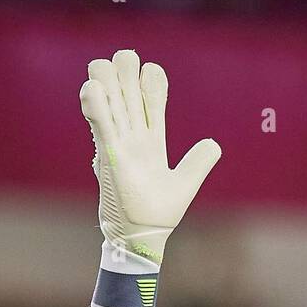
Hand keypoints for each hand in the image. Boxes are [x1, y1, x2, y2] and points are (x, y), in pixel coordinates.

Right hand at [80, 49, 220, 266]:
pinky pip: (98, 119)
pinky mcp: (107, 153)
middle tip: (124, 72)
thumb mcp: (184, 186)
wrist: (141, 238)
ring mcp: (117, 140)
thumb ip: (198, 163)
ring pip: (105, 91)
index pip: (151, 91)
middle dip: (124, 68)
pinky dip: (93, 100)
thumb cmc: (159, 215)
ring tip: (103, 82)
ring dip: (104, 76)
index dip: (150, 77)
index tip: (152, 78)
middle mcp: (132, 133)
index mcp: (152, 137)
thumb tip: (214, 144)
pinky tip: (92, 90)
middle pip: (125, 83)